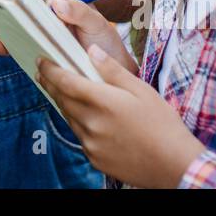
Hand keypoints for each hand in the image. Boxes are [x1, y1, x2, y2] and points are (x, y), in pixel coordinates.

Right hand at [0, 0, 137, 75]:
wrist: (110, 73)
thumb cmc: (105, 43)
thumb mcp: (98, 25)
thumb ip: (80, 11)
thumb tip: (55, 3)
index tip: (50, 5)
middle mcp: (50, 9)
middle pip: (26, 0)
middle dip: (16, 7)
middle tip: (14, 18)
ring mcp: (42, 28)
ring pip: (18, 21)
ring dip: (8, 26)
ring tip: (1, 37)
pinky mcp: (37, 46)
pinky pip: (19, 42)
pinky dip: (9, 44)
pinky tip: (2, 48)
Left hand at [36, 46, 205, 187]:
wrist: (174, 166)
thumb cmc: (162, 124)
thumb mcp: (141, 90)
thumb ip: (113, 70)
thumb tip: (91, 50)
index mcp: (102, 102)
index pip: (65, 82)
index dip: (50, 70)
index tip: (41, 60)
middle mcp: (91, 123)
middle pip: (62, 99)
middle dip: (50, 84)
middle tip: (43, 72)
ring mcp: (91, 143)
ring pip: (69, 118)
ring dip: (63, 103)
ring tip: (60, 91)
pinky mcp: (95, 158)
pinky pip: (80, 136)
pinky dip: (77, 123)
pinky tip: (83, 117)